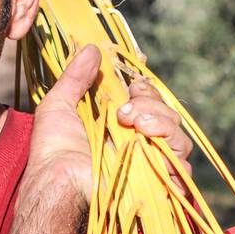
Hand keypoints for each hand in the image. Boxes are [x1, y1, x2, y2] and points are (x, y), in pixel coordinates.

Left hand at [26, 48, 194, 208]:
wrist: (57, 183)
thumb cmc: (52, 151)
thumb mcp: (57, 105)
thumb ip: (74, 77)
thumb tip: (91, 48)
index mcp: (120, 125)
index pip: (151, 101)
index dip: (147, 90)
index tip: (132, 86)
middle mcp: (139, 143)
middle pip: (169, 116)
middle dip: (152, 105)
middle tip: (125, 112)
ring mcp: (149, 164)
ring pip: (179, 139)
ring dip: (163, 123)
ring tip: (134, 125)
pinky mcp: (156, 185)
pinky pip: (182, 170)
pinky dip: (172, 155)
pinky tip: (148, 143)